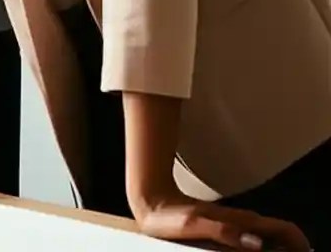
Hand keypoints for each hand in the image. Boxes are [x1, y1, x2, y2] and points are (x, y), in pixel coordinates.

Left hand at [133, 189, 310, 251]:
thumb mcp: (192, 225)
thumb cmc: (168, 217)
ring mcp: (235, 225)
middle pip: (281, 234)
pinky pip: (252, 240)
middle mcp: (243, 222)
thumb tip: (255, 243)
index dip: (299, 243)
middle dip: (291, 249)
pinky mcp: (226, 230)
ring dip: (277, 249)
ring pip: (269, 237)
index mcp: (240, 221)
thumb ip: (223, 232)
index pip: (284, 229)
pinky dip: (262, 248)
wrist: (151, 204)